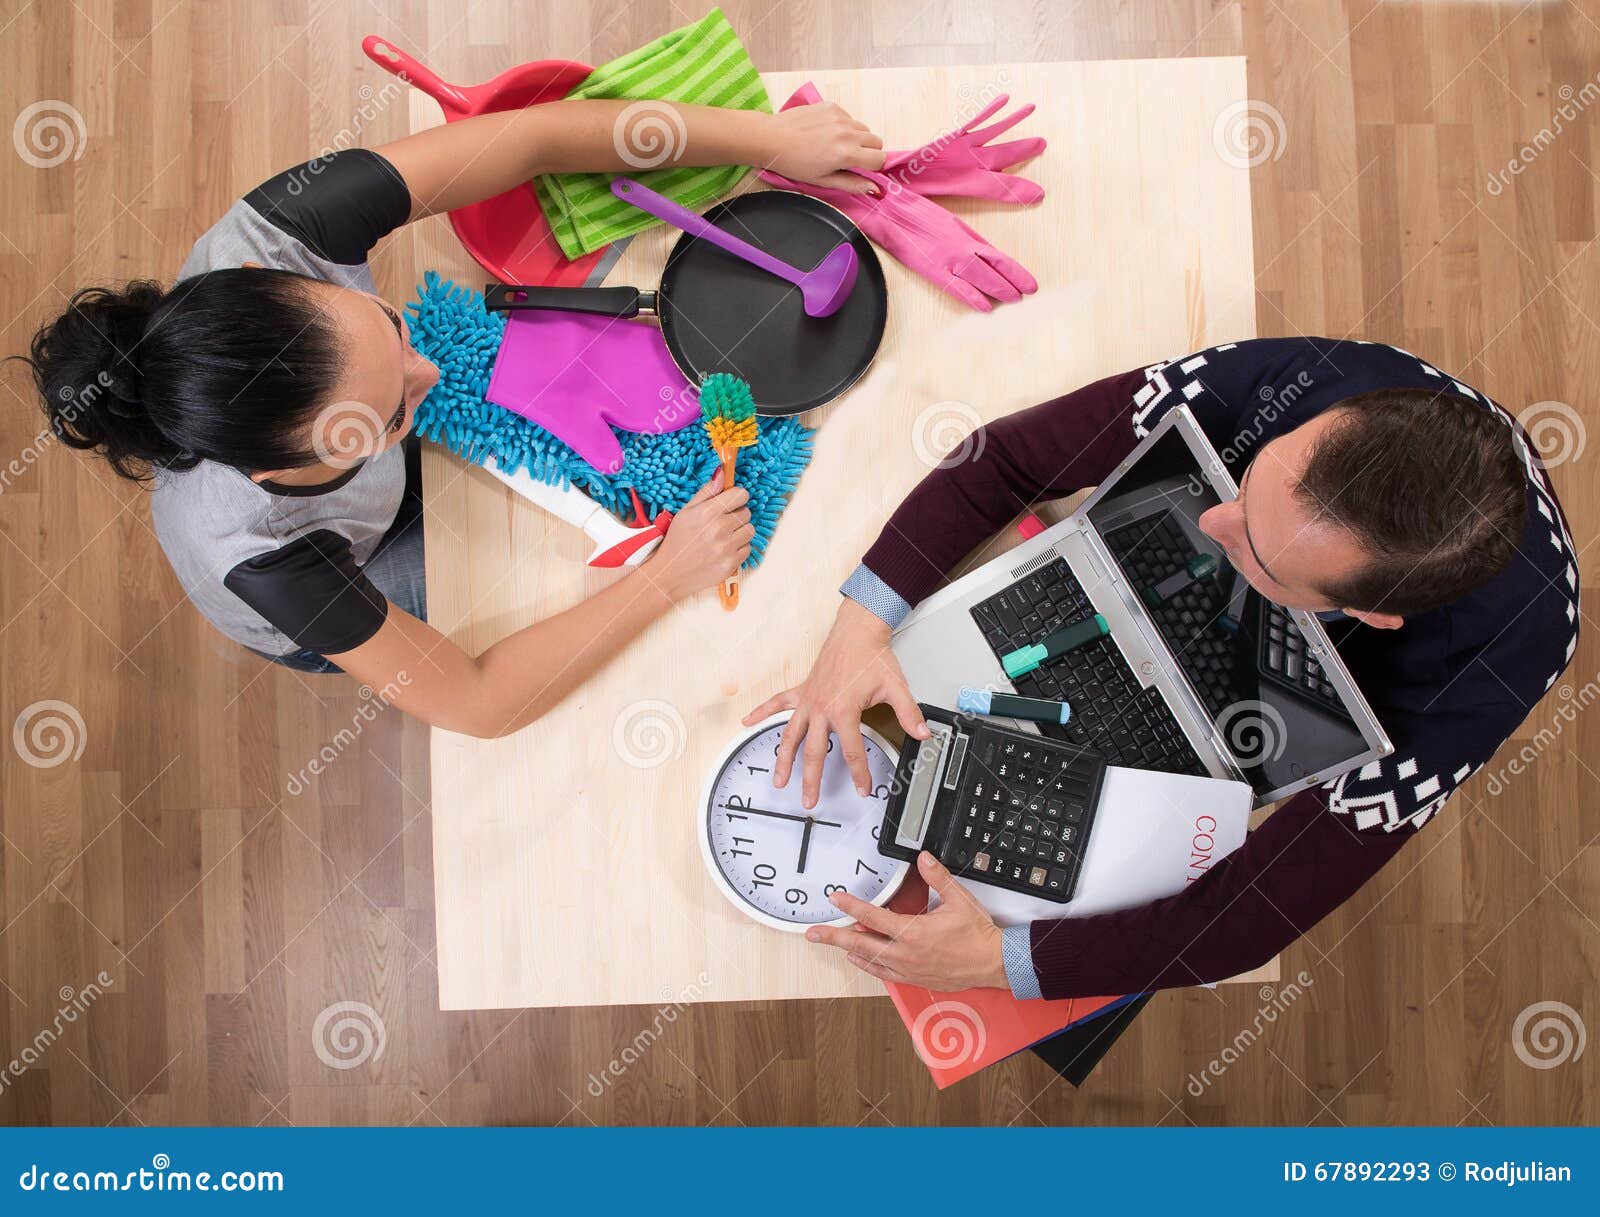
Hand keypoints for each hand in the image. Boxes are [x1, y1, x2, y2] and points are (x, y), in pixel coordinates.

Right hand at [646, 468, 751, 599]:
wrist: (670, 573)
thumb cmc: (677, 541)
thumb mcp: (686, 512)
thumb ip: (706, 492)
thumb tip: (722, 473)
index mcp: (707, 513)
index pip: (741, 495)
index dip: (737, 498)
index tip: (731, 503)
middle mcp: (719, 529)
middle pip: (747, 513)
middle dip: (737, 515)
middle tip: (722, 523)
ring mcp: (726, 548)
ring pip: (750, 530)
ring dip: (740, 532)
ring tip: (724, 537)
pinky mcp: (731, 564)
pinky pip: (747, 549)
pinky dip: (738, 549)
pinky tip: (724, 550)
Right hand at [743, 597, 928, 807]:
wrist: (857, 631)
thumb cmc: (872, 656)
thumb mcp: (896, 687)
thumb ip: (909, 714)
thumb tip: (923, 733)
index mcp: (844, 711)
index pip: (852, 751)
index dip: (859, 773)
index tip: (862, 789)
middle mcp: (822, 709)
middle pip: (814, 752)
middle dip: (811, 779)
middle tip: (809, 800)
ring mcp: (809, 700)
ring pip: (791, 735)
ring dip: (783, 759)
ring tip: (778, 780)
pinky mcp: (802, 690)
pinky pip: (777, 703)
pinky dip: (761, 712)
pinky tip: (747, 722)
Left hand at [763, 101, 884, 192]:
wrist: (771, 138)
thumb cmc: (794, 164)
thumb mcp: (822, 180)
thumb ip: (852, 184)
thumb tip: (875, 189)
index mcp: (846, 154)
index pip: (880, 158)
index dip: (874, 167)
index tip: (863, 169)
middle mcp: (847, 133)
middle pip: (877, 141)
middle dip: (869, 151)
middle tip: (850, 158)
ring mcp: (840, 117)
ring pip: (864, 128)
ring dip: (857, 138)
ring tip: (836, 145)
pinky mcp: (832, 106)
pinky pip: (849, 117)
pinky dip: (844, 126)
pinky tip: (826, 132)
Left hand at [807, 853, 1007, 990]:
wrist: (993, 963)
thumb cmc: (977, 935)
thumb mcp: (958, 899)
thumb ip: (937, 877)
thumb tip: (922, 858)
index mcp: (913, 932)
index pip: (873, 917)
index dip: (851, 907)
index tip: (836, 899)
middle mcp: (906, 954)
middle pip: (862, 944)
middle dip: (835, 938)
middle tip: (813, 934)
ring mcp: (909, 969)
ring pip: (870, 961)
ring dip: (850, 951)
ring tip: (834, 944)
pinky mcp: (915, 979)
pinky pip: (884, 974)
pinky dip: (869, 966)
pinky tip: (861, 961)